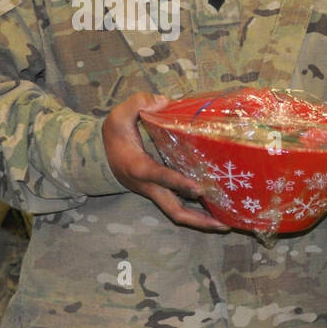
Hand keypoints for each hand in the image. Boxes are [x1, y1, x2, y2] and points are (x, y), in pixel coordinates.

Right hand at [102, 93, 228, 231]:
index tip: (199, 188)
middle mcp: (148, 185)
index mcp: (138, 166)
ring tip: (226, 223)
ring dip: (201, 220)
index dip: (179, 183)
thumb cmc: (114, 135)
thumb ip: (139, 103)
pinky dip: (197, 211)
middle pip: (174, 210)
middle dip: (198, 220)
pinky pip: (179, 205)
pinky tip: (215, 211)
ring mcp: (155, 192)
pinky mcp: (160, 192)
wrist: (100, 157)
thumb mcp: (119, 114)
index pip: (160, 176)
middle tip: (223, 224)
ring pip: (178, 212)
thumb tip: (164, 103)